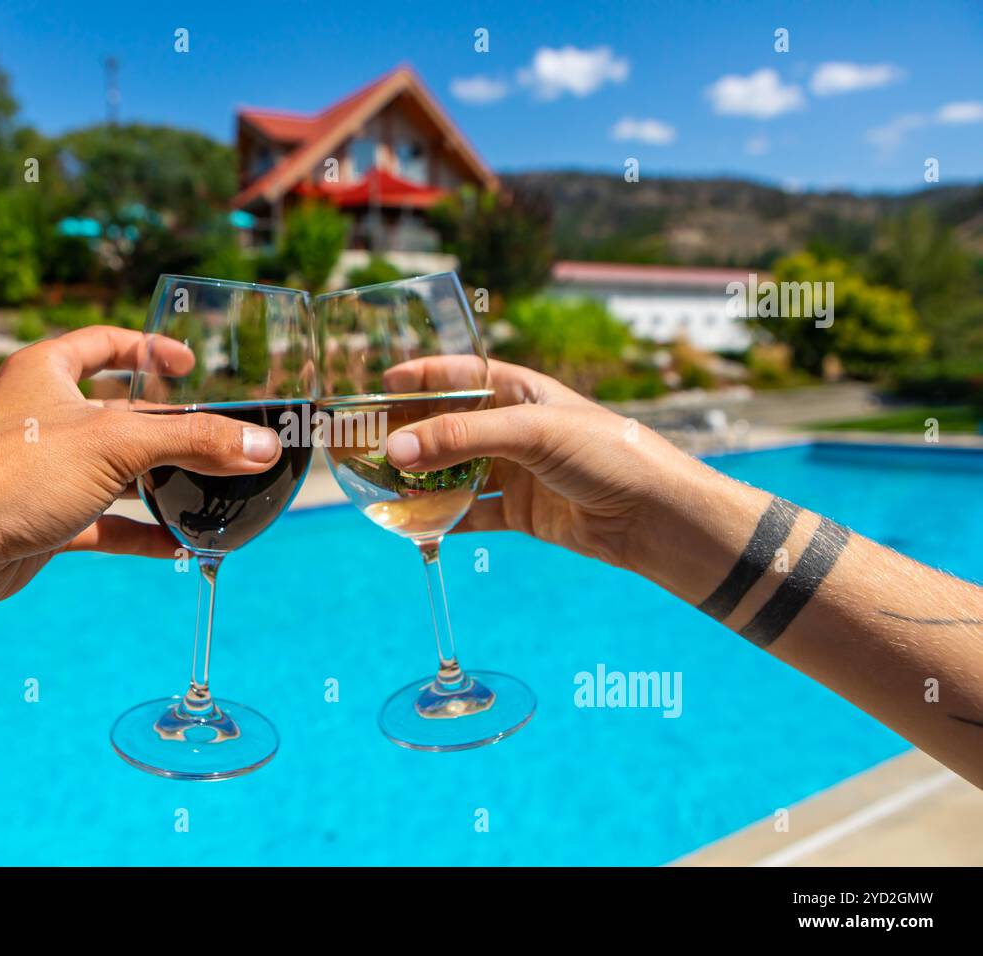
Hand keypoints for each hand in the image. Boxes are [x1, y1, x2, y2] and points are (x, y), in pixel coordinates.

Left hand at [0, 325, 280, 628]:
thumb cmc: (13, 474)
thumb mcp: (116, 445)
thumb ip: (195, 442)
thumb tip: (262, 447)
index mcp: (46, 373)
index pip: (103, 344)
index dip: (147, 349)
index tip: (187, 364)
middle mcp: (41, 418)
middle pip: (119, 414)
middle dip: (169, 428)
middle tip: (219, 438)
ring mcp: (41, 473)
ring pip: (113, 472)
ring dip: (159, 483)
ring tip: (211, 491)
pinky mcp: (41, 522)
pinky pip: (102, 524)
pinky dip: (140, 532)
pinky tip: (179, 543)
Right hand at [382, 358, 712, 571]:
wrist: (654, 517)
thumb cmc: (605, 454)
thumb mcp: (531, 433)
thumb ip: (461, 440)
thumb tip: (396, 451)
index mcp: (519, 390)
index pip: (457, 373)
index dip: (417, 377)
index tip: (376, 386)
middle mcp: (513, 427)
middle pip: (447, 427)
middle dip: (407, 435)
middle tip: (363, 443)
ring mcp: (516, 471)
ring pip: (453, 473)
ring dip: (419, 481)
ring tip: (376, 486)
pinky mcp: (520, 512)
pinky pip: (470, 513)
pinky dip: (441, 520)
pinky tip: (412, 526)